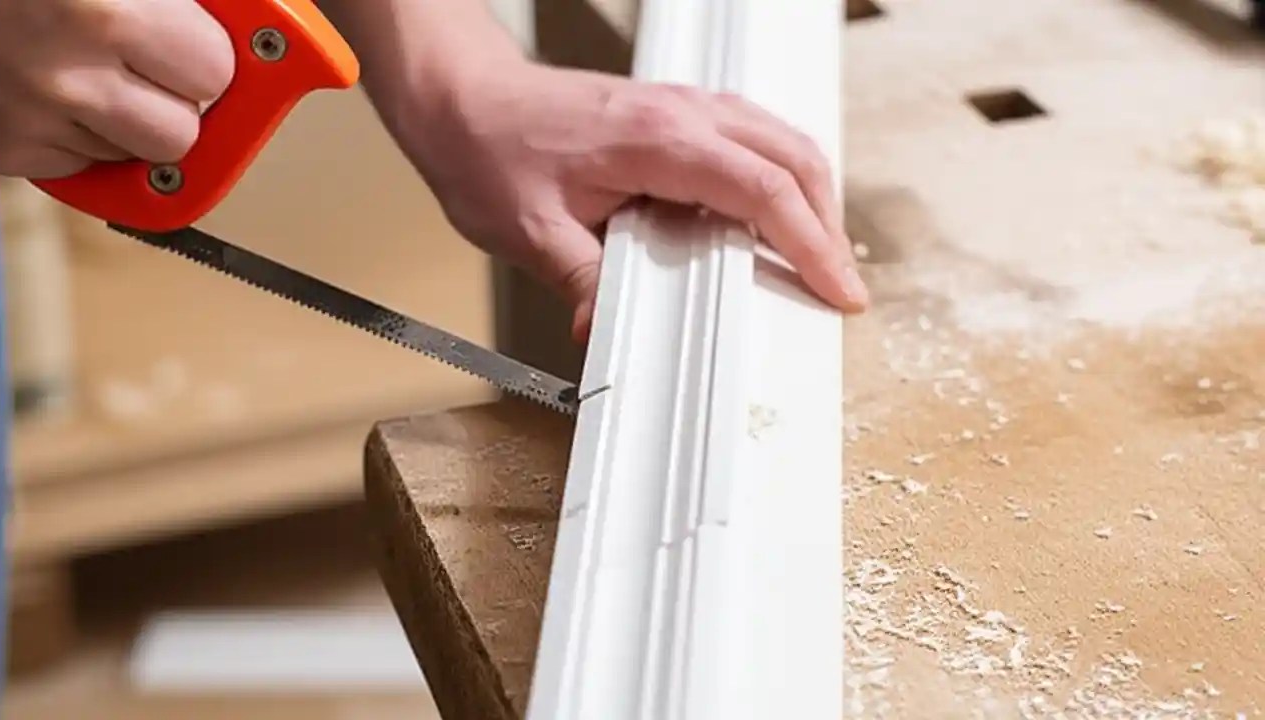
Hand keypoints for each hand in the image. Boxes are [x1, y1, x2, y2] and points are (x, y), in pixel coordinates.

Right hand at [0, 0, 234, 177]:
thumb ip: (191, 0)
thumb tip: (263, 34)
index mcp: (107, 9)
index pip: (215, 72)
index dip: (206, 53)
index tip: (192, 40)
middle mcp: (65, 72)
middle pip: (180, 135)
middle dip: (176, 101)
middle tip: (148, 62)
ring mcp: (27, 117)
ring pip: (134, 157)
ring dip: (129, 122)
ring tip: (93, 69)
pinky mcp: (0, 148)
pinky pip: (80, 165)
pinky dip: (78, 136)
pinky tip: (54, 89)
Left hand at [399, 62, 868, 343]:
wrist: (463, 100)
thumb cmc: (489, 152)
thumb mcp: (530, 233)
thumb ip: (584, 284)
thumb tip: (613, 337)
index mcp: (658, 141)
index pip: (766, 191)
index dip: (812, 244)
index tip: (839, 289)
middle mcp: (683, 113)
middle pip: (794, 158)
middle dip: (828, 224)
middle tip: (838, 284)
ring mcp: (684, 105)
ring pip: (781, 140)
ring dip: (811, 195)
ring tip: (816, 255)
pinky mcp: (675, 112)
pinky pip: (753, 135)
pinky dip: (782, 174)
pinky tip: (773, 213)